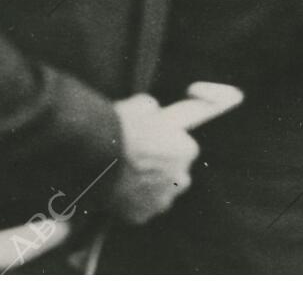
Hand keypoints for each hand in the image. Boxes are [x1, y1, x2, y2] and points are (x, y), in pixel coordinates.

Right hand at [109, 94, 199, 224]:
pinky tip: (117, 192)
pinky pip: (139, 210)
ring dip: (148, 189)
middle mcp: (181, 179)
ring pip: (158, 196)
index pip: (183, 150)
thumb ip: (154, 112)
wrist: (94, 154)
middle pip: (175, 176)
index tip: (153, 146)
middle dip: (162, 171)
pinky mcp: (140, 216)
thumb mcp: (142, 106)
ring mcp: (160, 201)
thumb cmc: (120, 127)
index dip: (167, 147)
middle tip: (139, 163)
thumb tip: (151, 111)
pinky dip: (130, 204)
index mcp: (188, 151)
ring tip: (125, 178)